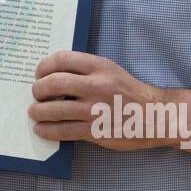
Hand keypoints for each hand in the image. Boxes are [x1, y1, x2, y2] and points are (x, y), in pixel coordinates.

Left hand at [29, 51, 173, 150]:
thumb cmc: (130, 92)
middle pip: (53, 83)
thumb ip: (86, 70)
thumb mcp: (111, 71)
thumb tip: (53, 74)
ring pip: (54, 109)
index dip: (44, 66)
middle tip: (36, 94)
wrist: (156, 116)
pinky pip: (63, 130)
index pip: (62, 59)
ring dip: (38, 111)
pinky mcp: (96, 131)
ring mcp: (95, 110)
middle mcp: (96, 86)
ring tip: (34, 112)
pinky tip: (41, 129)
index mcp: (100, 67)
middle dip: (38, 89)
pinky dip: (47, 130)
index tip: (39, 73)